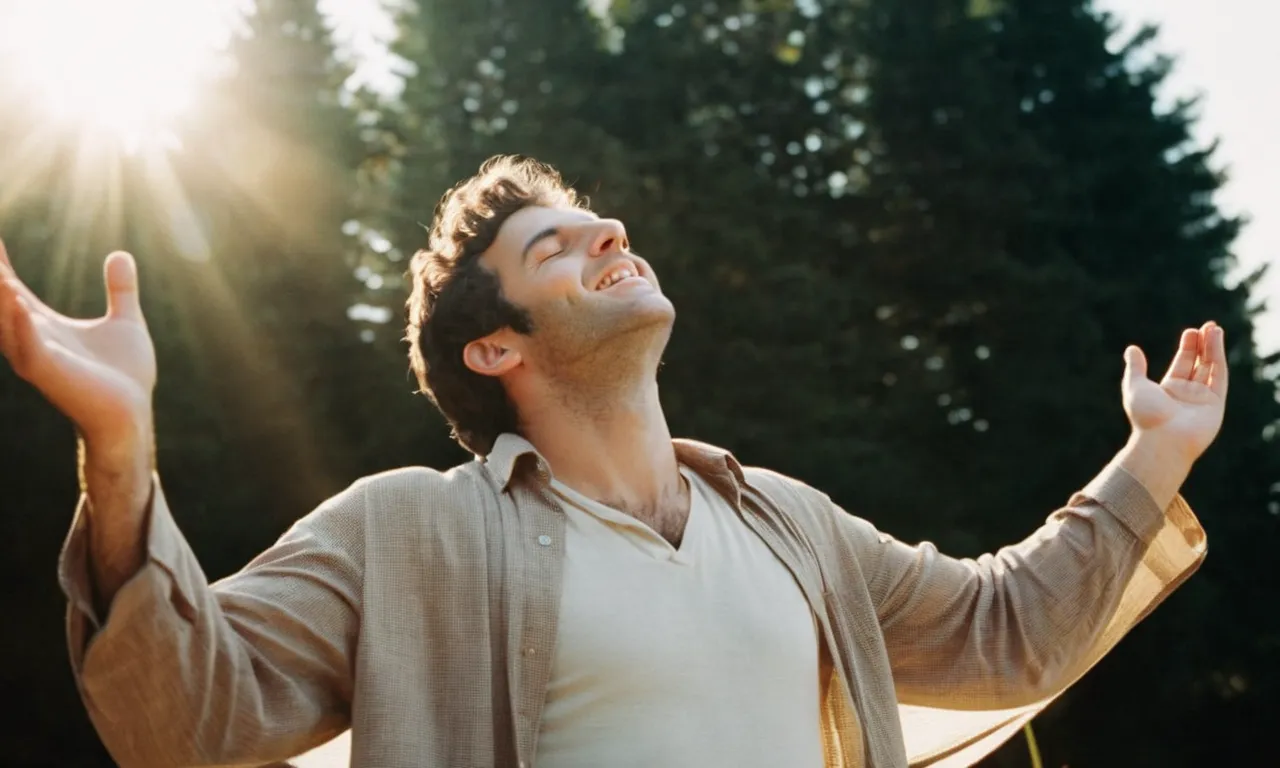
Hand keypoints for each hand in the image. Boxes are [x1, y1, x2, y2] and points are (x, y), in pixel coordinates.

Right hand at [0, 240, 156, 443]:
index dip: (0, 263)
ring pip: (6, 322)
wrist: (131, 415)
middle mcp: (31, 338)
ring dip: (0, 296)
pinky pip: (30, 349)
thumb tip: (121, 254)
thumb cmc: (124, 375)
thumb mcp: (125, 321)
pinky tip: (20, 306)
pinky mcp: (51, 375)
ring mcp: (37, 357)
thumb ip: (120, 289)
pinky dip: (22, 328)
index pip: (12, 289)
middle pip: (0, 301)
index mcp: (43, 325)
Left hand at [1122, 321, 1227, 466]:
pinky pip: (1219, 377)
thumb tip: (1131, 349)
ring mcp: (1202, 399)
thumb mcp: (1135, 386)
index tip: (1191, 332)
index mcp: (1168, 390)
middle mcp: (1187, 394)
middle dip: (1203, 345)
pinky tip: (1217, 343)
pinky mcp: (1215, 404)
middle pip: (1198, 364)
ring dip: (1213, 348)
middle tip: (1207, 326)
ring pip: (1210, 368)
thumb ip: (1136, 367)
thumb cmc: (1146, 415)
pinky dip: (1219, 359)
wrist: (1162, 439)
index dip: (1188, 348)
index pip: (1182, 364)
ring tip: (1214, 328)